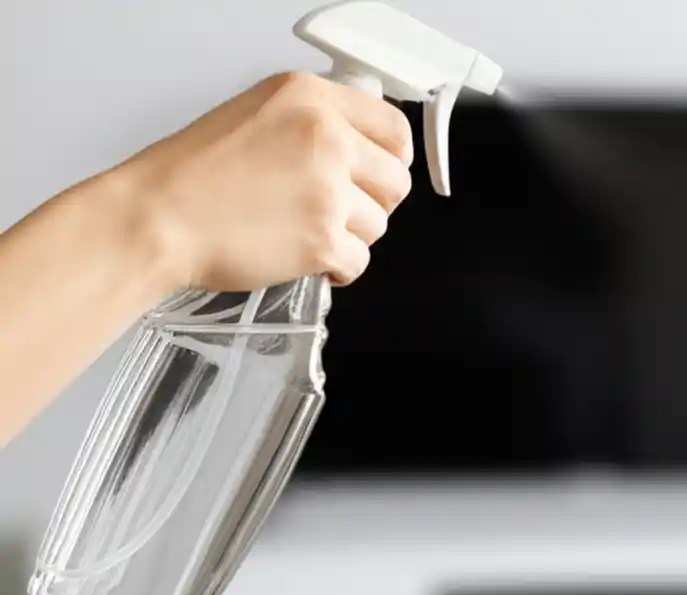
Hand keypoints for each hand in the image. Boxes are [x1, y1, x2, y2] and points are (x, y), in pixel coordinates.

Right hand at [109, 71, 413, 290]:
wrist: (155, 219)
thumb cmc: (192, 174)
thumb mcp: (259, 113)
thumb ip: (315, 121)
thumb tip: (363, 148)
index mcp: (311, 98)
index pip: (394, 128)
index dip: (393, 158)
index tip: (382, 172)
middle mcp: (326, 139)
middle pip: (395, 181)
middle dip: (373, 202)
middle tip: (338, 208)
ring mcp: (327, 191)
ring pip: (379, 225)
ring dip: (350, 235)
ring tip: (305, 229)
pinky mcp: (322, 240)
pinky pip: (359, 262)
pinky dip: (337, 267)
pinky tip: (308, 257)